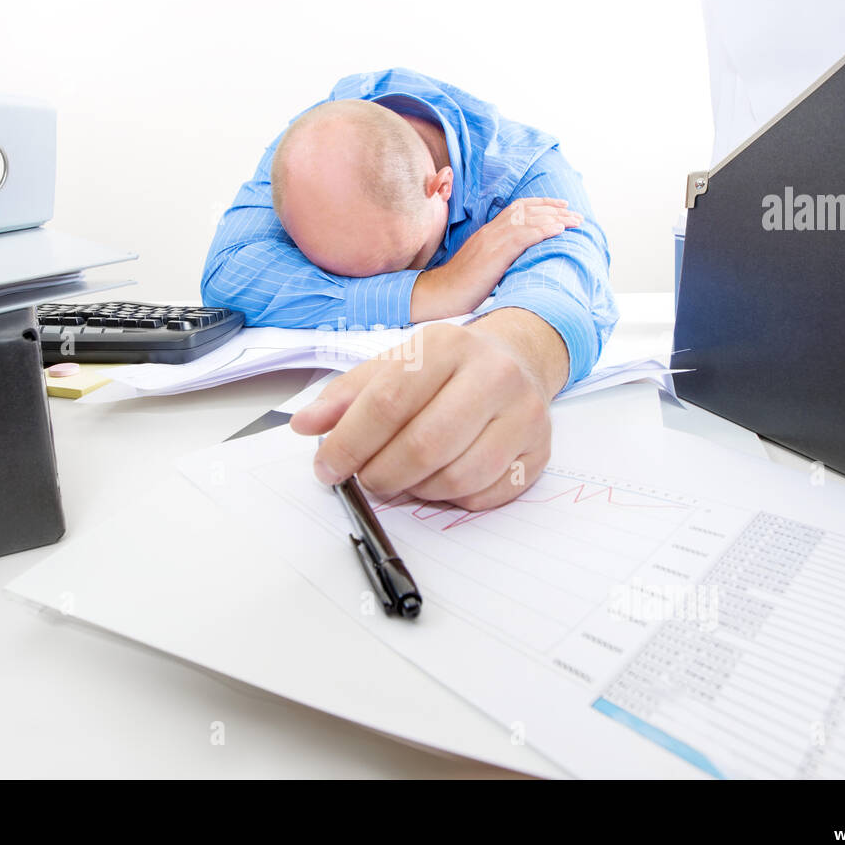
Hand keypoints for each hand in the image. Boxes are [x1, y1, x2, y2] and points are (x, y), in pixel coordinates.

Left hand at [290, 308, 567, 510]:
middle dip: (382, 475)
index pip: (387, 402)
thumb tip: (304, 425)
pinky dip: (452, 499)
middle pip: (424, 446)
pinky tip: (439, 479)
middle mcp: (491, 374)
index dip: (349, 443)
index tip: (327, 468)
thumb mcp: (391, 366)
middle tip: (367, 480)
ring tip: (404, 478)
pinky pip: (485, 495)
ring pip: (456, 478)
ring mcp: (523, 413)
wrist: (515, 360)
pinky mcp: (539, 450)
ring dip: (417, 490)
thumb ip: (345, 396)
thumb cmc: (443, 368)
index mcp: (445, 345)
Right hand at [409, 197, 581, 320]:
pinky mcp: (493, 253)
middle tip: (577, 215)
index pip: (518, 208)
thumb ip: (500, 256)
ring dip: (555, 219)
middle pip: (527, 210)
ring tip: (574, 222)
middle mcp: (491, 231)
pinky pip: (521, 236)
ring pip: (527, 219)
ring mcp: (491, 240)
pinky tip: (558, 231)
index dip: (542, 205)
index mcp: (488, 232)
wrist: (441, 293)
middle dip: (555, 210)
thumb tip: (520, 261)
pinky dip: (542, 230)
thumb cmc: (461, 286)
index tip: (562, 207)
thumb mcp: (484, 265)